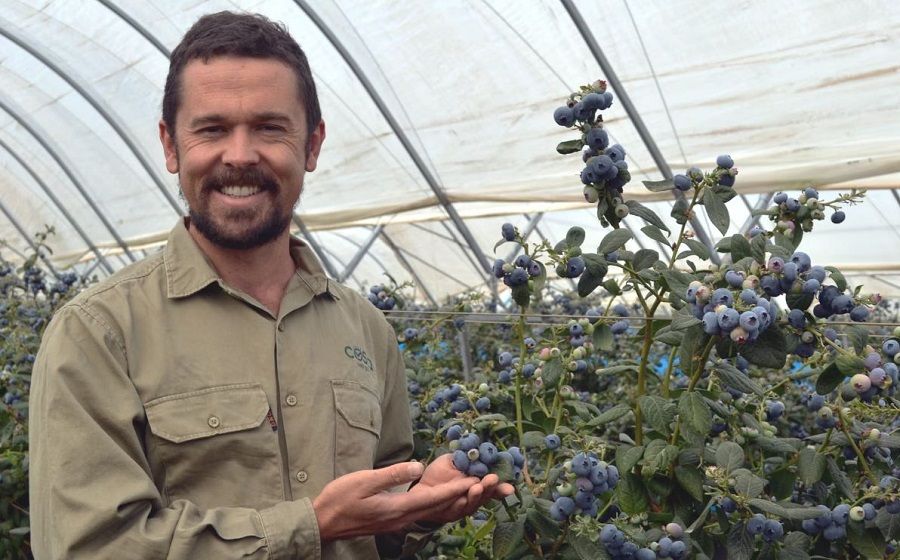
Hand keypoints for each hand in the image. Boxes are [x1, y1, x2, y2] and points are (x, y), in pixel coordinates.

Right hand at [312, 461, 477, 541]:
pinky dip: (433, 504)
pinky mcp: (390, 521)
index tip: (474, 481)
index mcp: (397, 508)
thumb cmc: (340, 499)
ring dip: (448, 500)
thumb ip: (393, 474)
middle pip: (436, 507)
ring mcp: (396, 522)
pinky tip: (437, 498)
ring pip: (429, 511)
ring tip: (465, 489)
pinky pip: (419, 512)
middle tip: (479, 485)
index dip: (455, 489)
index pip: (433, 498)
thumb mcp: (365, 481)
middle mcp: (401, 519)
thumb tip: (419, 466)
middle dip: (458, 496)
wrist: (323, 522)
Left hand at [413, 454, 514, 523]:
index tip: (509, 483)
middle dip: (490, 487)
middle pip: (487, 494)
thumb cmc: (439, 473)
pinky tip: (462, 497)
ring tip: (477, 487)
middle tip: (492, 479)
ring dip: (476, 496)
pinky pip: (457, 510)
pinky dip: (460, 504)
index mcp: (478, 483)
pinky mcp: (452, 514)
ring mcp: (465, 507)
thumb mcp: (453, 461)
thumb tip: (478, 450)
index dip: (502, 485)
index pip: (494, 485)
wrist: (420, 487)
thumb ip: (466, 457)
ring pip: (474, 503)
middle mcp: (475, 496)